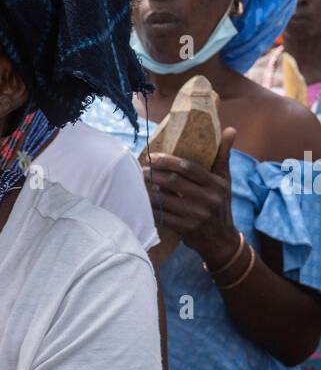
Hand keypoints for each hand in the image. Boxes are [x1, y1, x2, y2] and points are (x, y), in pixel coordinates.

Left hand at [144, 128, 239, 265]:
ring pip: (166, 199)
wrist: (222, 240)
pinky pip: (163, 216)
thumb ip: (224, 156)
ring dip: (149, 190)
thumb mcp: (226, 181)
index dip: (168, 161)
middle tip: (142, 169)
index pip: (189, 168)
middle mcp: (208, 200)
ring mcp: (196, 216)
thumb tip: (231, 130)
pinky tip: (142, 200)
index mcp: (216, 184)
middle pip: (174, 182)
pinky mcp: (186, 229)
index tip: (153, 156)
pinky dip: (151, 207)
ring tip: (139, 182)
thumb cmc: (221, 204)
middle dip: (154, 174)